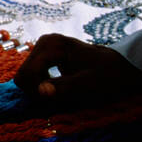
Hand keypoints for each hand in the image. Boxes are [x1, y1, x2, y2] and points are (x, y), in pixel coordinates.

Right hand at [13, 32, 141, 110]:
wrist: (117, 65)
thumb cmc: (106, 74)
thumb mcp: (88, 84)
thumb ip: (64, 88)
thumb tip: (40, 92)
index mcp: (53, 45)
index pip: (27, 75)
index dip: (37, 93)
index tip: (56, 99)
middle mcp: (45, 41)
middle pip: (23, 76)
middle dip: (38, 91)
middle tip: (60, 96)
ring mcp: (43, 46)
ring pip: (25, 77)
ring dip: (40, 89)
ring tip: (61, 91)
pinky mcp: (44, 54)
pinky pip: (31, 74)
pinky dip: (42, 85)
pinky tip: (57, 85)